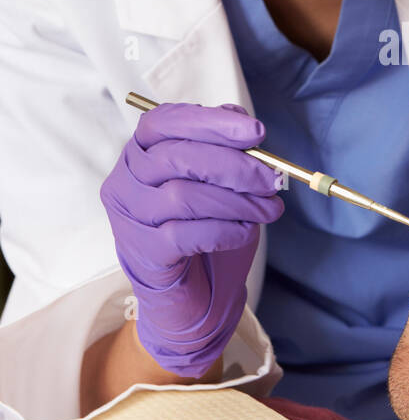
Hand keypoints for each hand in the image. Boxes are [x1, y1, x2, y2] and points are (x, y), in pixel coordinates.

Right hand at [100, 101, 283, 375]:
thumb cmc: (204, 230)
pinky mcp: (144, 253)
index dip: (210, 122)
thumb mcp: (216, 183)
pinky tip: (246, 231)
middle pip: (175, 157)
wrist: (191, 297)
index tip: (256, 132)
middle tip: (272, 179)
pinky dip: (226, 230)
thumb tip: (247, 126)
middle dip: (233, 165)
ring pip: (183, 196)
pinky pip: (186, 234)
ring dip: (236, 200)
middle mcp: (125, 182)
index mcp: (139, 154)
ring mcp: (130, 219)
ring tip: (269, 209)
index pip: (163, 122)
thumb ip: (224, 149)